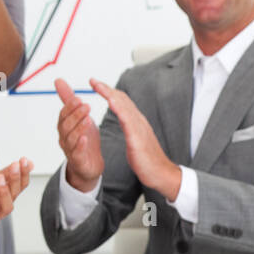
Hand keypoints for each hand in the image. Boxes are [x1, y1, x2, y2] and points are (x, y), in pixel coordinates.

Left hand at [0, 156, 32, 239]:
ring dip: (5, 192)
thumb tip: (23, 160)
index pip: (19, 182)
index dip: (24, 171)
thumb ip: (3, 171)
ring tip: (0, 179)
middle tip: (14, 166)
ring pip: (7, 206)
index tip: (24, 159)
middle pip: (15, 192)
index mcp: (4, 192)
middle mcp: (2, 203)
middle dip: (16, 178)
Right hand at [55, 78, 102, 192]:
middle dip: (75, 115)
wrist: (89, 165)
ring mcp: (70, 150)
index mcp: (64, 126)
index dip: (69, 106)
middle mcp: (64, 137)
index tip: (79, 98)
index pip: (63, 114)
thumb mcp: (78, 117)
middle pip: (65, 125)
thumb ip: (68, 100)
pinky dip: (80, 146)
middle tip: (86, 105)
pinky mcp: (78, 160)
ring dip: (78, 128)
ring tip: (88, 119)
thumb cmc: (84, 140)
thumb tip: (58, 80)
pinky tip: (85, 139)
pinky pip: (76, 153)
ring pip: (70, 138)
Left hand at [90, 78, 181, 200]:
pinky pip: (128, 121)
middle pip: (122, 100)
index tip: (96, 84)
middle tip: (92, 80)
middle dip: (107, 89)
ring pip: (125, 107)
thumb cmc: (146, 159)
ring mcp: (139, 129)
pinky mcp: (138, 138)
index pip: (121, 102)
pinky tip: (111, 102)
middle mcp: (138, 121)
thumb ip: (129, 127)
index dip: (109, 92)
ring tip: (99, 86)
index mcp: (135, 122)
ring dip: (111, 95)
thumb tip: (123, 118)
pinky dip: (120, 109)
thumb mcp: (135, 139)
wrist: (160, 174)